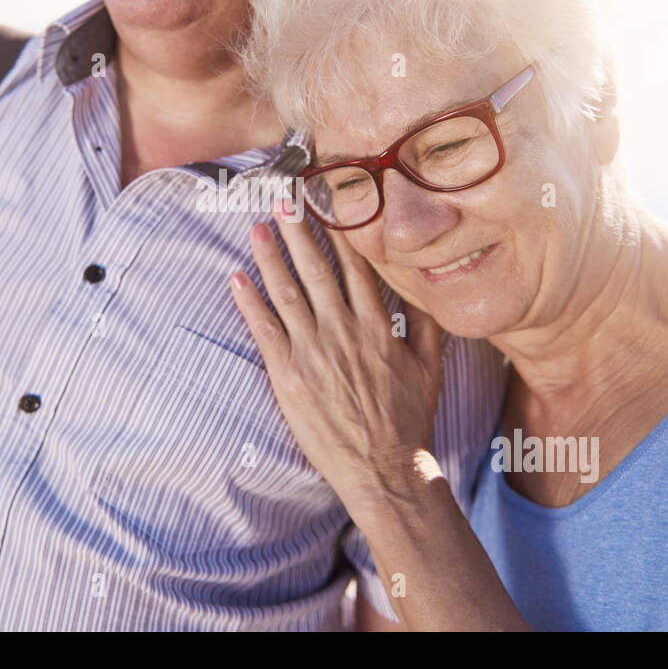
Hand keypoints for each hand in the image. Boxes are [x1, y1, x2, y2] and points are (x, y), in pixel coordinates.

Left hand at [229, 200, 443, 518]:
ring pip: (287, 292)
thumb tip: (427, 286)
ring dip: (270, 257)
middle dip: (299, 230)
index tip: (327, 204)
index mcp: (378, 325)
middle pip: (317, 269)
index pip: (355, 266)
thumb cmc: (409, 421)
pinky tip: (237, 279)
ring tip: (257, 227)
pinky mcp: (288, 376)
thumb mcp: (430, 367)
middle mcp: (344, 331)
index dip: (339, 231)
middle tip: (283, 198)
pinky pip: (264, 331)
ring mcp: (314, 352)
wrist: (386, 470)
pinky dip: (249, 302)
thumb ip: (426, 323)